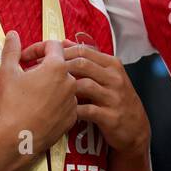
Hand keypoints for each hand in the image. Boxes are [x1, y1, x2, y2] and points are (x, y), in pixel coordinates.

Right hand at [0, 31, 78, 164]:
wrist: (18, 138)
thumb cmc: (12, 104)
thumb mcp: (7, 73)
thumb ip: (12, 51)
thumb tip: (13, 34)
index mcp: (57, 66)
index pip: (53, 45)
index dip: (36, 48)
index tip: (24, 59)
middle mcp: (71, 81)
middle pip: (61, 64)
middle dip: (45, 65)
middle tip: (28, 74)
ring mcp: (74, 100)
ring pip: (65, 83)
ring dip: (52, 83)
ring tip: (34, 91)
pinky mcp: (73, 116)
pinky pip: (67, 102)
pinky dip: (57, 100)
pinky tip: (42, 106)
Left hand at [20, 36, 148, 156]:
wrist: (135, 128)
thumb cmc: (115, 100)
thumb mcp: (107, 76)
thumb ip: (88, 60)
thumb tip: (64, 42)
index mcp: (111, 64)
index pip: (82, 49)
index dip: (57, 51)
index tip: (38, 56)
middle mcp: (114, 77)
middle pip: (81, 64)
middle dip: (55, 67)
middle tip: (35, 74)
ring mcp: (113, 97)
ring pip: (83, 85)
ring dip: (61, 88)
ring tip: (43, 92)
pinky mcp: (110, 116)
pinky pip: (86, 110)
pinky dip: (70, 110)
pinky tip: (58, 111)